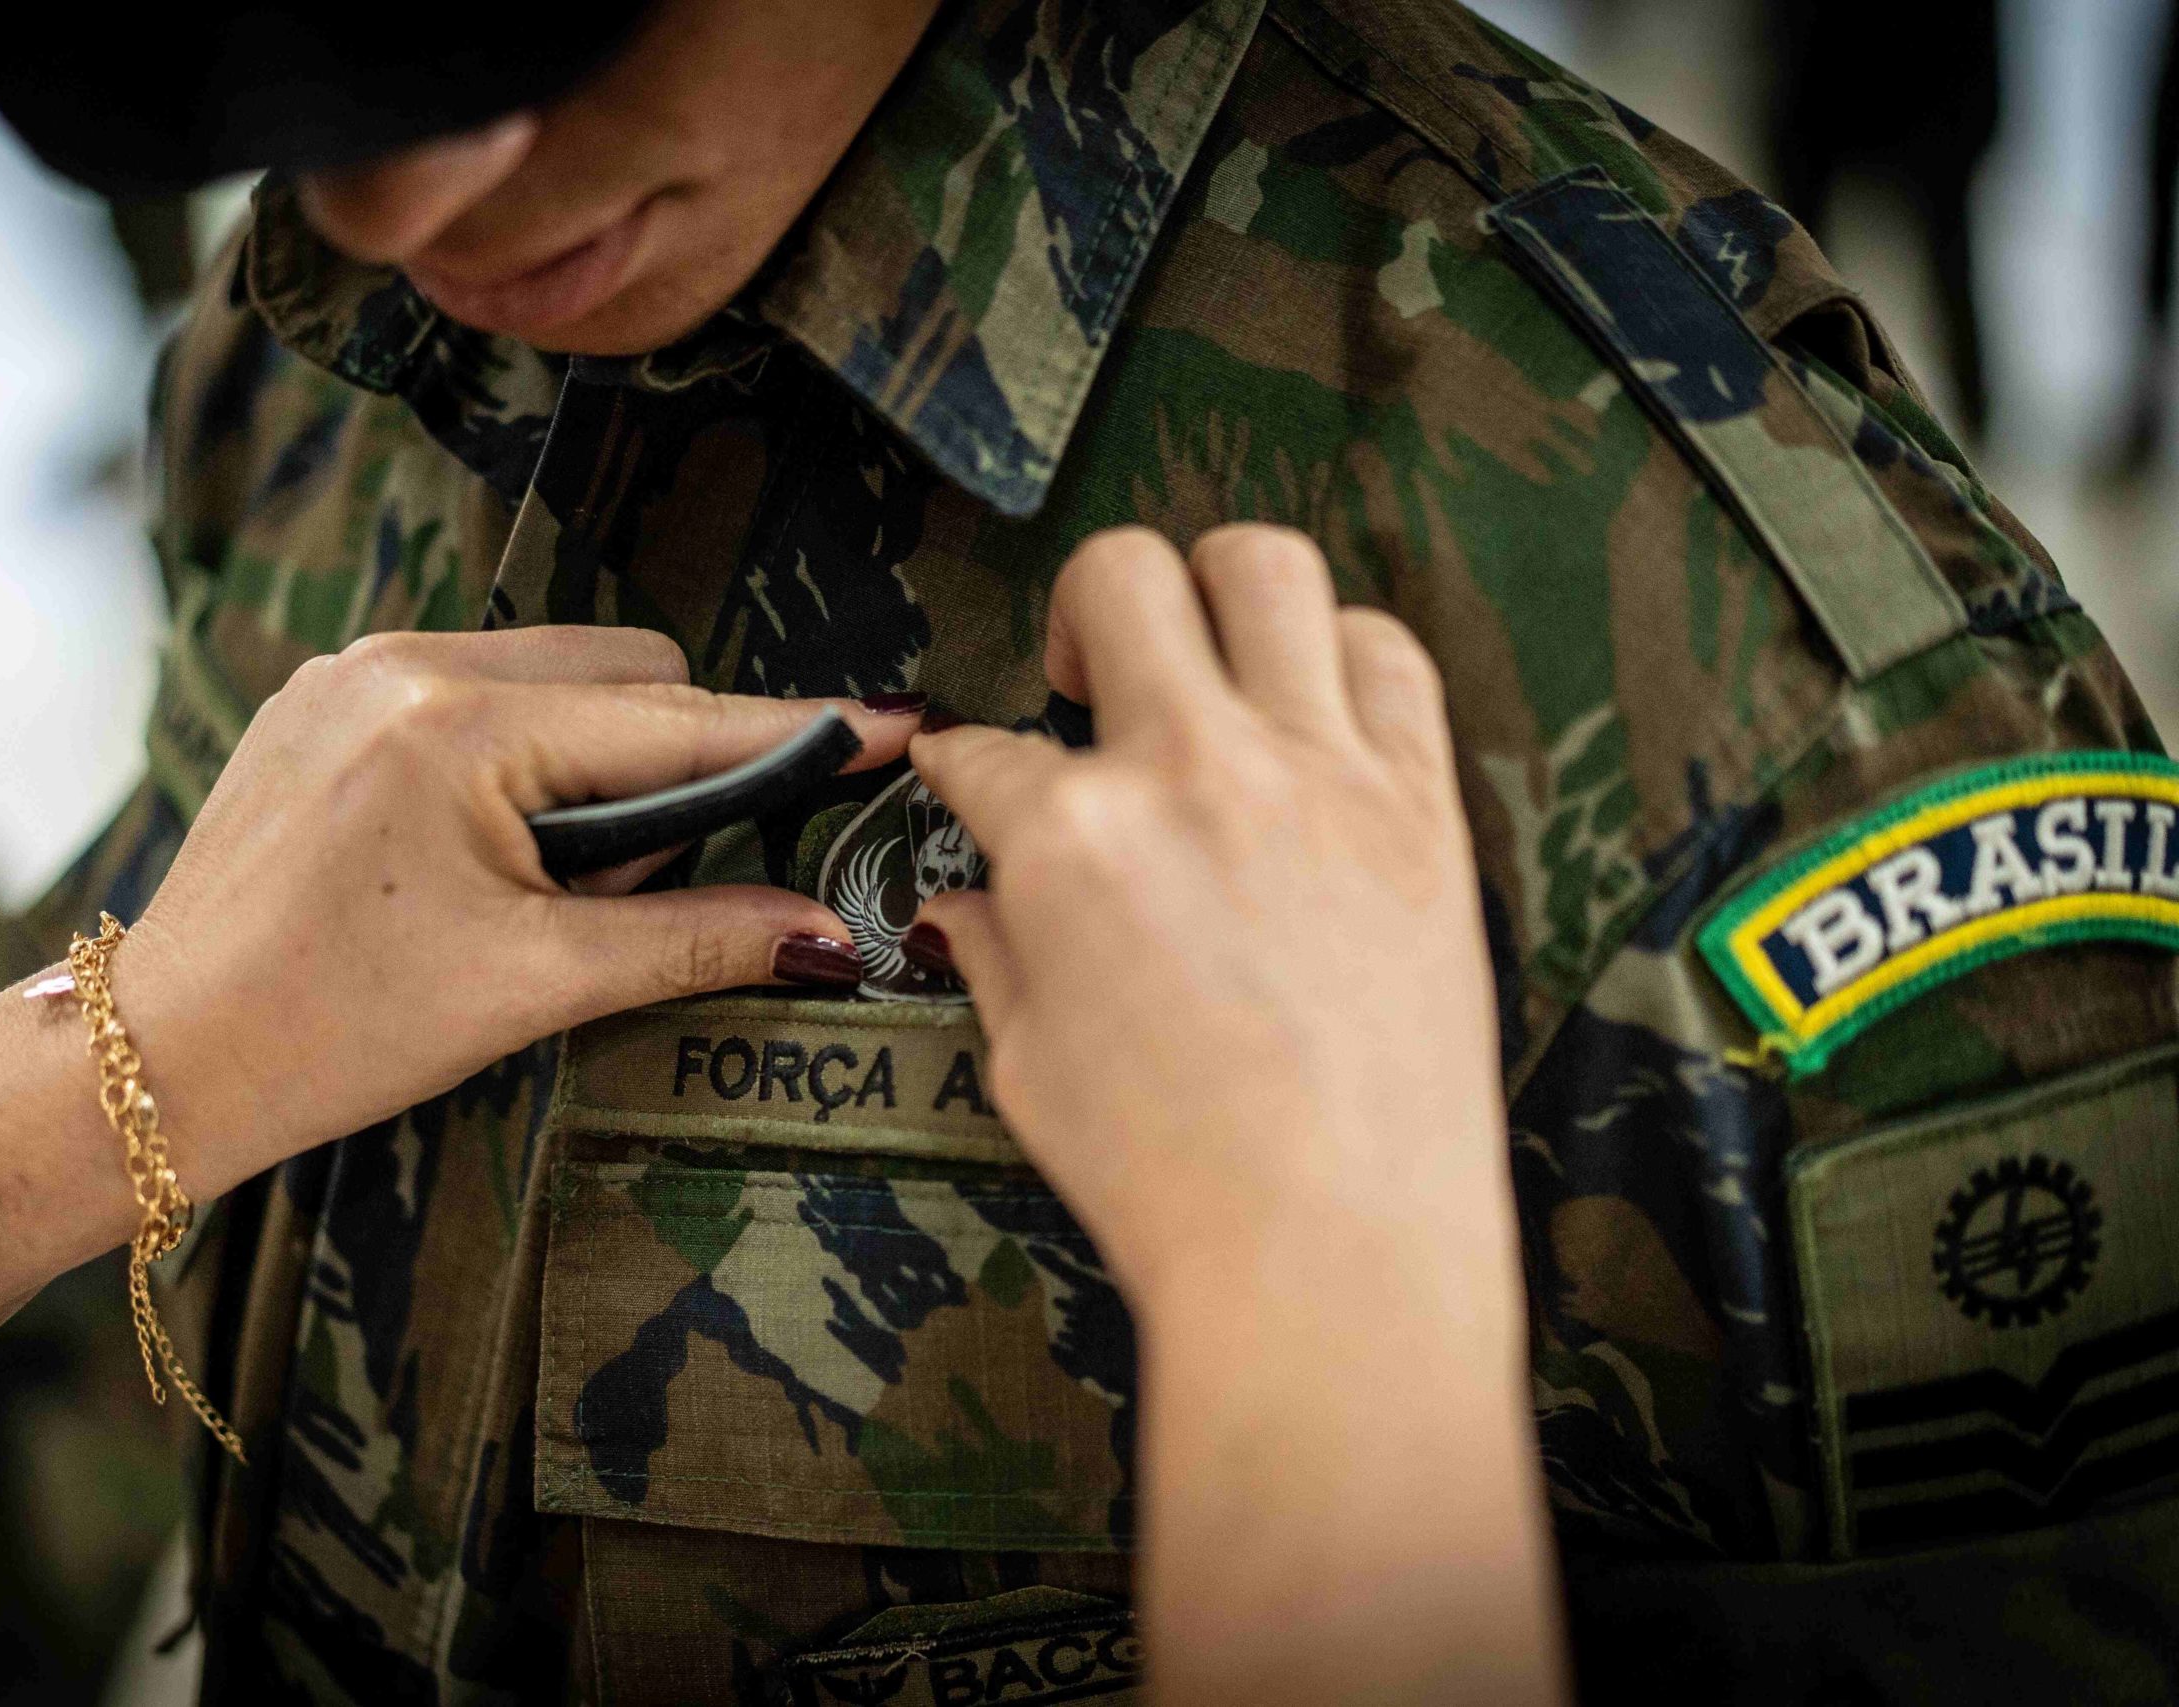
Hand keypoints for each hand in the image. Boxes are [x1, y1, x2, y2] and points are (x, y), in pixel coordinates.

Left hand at [117, 626, 915, 1189]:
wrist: (156, 1056)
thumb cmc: (334, 1031)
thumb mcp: (533, 986)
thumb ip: (693, 939)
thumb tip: (828, 934)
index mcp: (459, 726)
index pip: (677, 721)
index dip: (797, 733)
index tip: (898, 723)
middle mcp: (406, 661)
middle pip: (626, 672)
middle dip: (677, 763)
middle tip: (650, 883)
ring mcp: (355, 667)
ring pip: (555, 672)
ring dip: (600, 756)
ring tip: (552, 881)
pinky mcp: (325, 693)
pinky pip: (478, 686)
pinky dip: (523, 750)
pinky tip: (489, 849)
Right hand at [910, 526, 1558, 1703]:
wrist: (1334, 1255)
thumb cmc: (1181, 1183)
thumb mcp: (1030, 1068)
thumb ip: (996, 953)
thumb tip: (971, 903)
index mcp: (1069, 840)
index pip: (987, 746)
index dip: (967, 761)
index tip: (978, 771)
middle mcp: (1191, 773)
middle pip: (1121, 577)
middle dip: (1083, 612)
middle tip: (1093, 681)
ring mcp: (1317, 774)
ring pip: (1266, 566)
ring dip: (1217, 593)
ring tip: (1211, 661)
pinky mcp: (1421, 804)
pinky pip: (1391, 655)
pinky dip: (1344, 654)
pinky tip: (1315, 710)